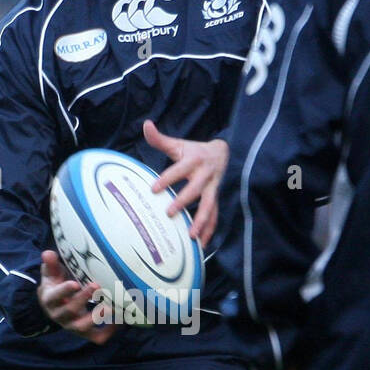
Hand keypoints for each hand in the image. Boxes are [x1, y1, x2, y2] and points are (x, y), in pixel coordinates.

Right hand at [38, 250, 114, 343]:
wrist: (55, 305)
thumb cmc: (56, 284)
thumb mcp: (51, 274)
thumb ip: (51, 264)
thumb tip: (47, 253)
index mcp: (50, 300)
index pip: (55, 296)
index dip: (64, 291)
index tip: (75, 283)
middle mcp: (60, 316)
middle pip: (71, 310)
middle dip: (84, 298)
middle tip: (97, 286)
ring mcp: (72, 326)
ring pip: (83, 327)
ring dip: (98, 317)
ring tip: (112, 306)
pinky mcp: (85, 332)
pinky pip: (97, 337)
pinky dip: (110, 331)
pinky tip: (121, 319)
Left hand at [143, 119, 227, 247]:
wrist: (224, 153)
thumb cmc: (195, 151)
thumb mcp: (179, 144)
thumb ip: (160, 139)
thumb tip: (146, 124)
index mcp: (194, 160)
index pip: (179, 170)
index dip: (167, 179)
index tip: (154, 189)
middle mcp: (205, 175)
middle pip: (195, 189)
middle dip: (183, 201)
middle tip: (169, 213)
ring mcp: (213, 188)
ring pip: (209, 206)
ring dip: (201, 221)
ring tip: (191, 236)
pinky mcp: (217, 199)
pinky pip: (215, 216)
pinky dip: (210, 230)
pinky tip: (202, 245)